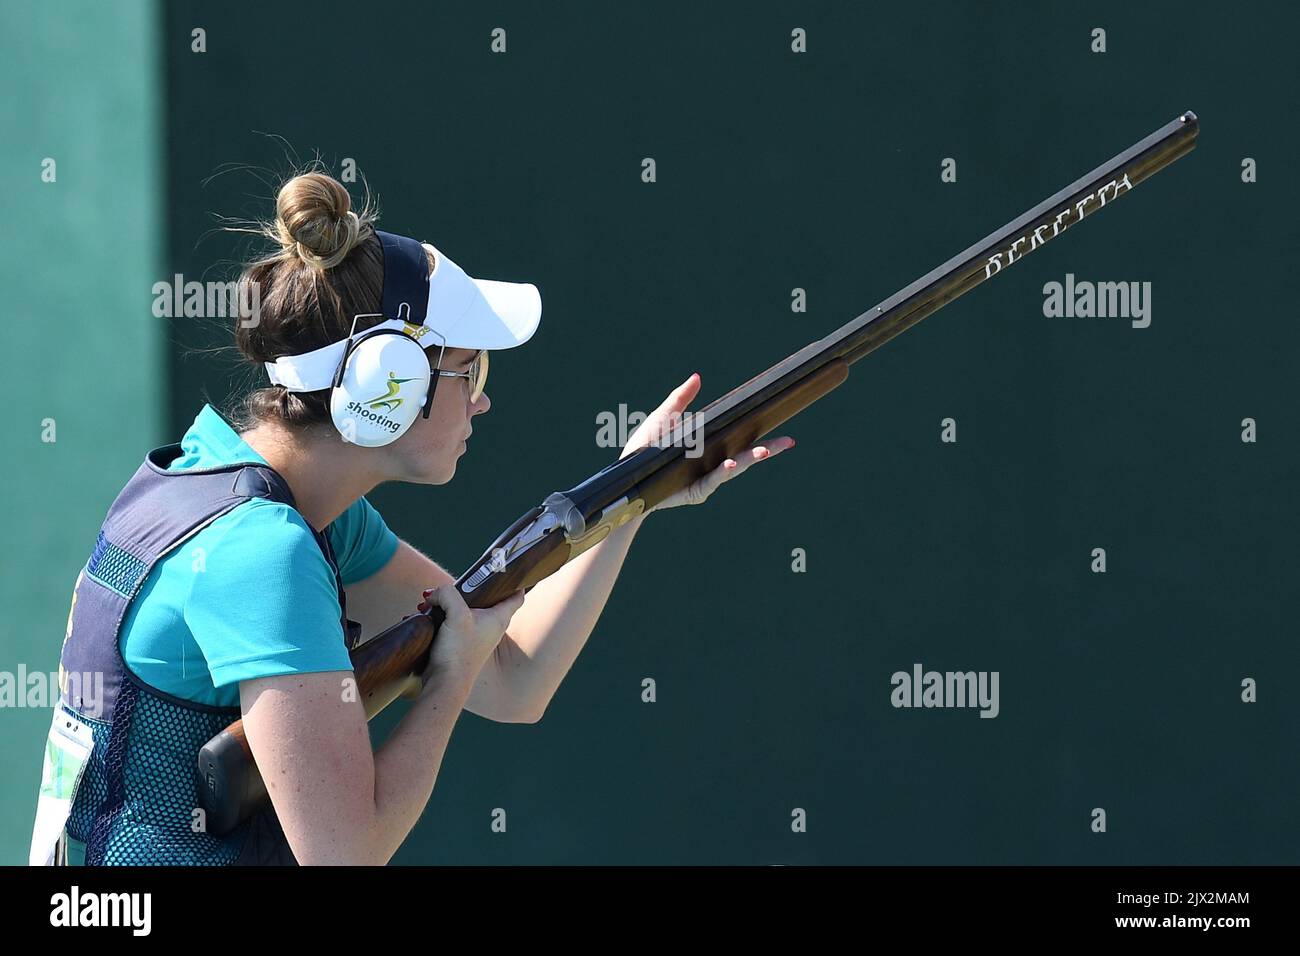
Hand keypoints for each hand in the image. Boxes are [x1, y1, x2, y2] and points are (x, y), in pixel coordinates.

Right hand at [416, 585, 524, 683]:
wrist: (445, 684)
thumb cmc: (459, 653)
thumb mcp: (456, 616)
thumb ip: (448, 594)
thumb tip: (436, 593)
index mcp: (498, 619)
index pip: (516, 596)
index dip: (514, 581)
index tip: (507, 570)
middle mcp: (490, 627)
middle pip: (483, 598)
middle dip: (462, 590)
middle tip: (447, 588)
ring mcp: (476, 636)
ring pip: (463, 610)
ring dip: (445, 604)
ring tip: (429, 603)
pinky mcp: (461, 644)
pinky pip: (451, 622)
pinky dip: (439, 616)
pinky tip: (424, 616)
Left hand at [621, 372, 795, 514]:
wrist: (626, 476)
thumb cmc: (644, 448)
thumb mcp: (664, 417)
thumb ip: (681, 399)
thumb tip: (697, 377)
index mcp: (709, 447)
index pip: (740, 439)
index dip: (760, 434)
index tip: (779, 425)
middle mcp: (711, 464)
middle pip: (745, 456)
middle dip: (768, 449)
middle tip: (789, 442)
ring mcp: (705, 479)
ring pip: (733, 469)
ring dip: (749, 460)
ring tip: (765, 451)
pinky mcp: (695, 491)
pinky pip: (712, 481)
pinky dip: (723, 472)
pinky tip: (731, 463)